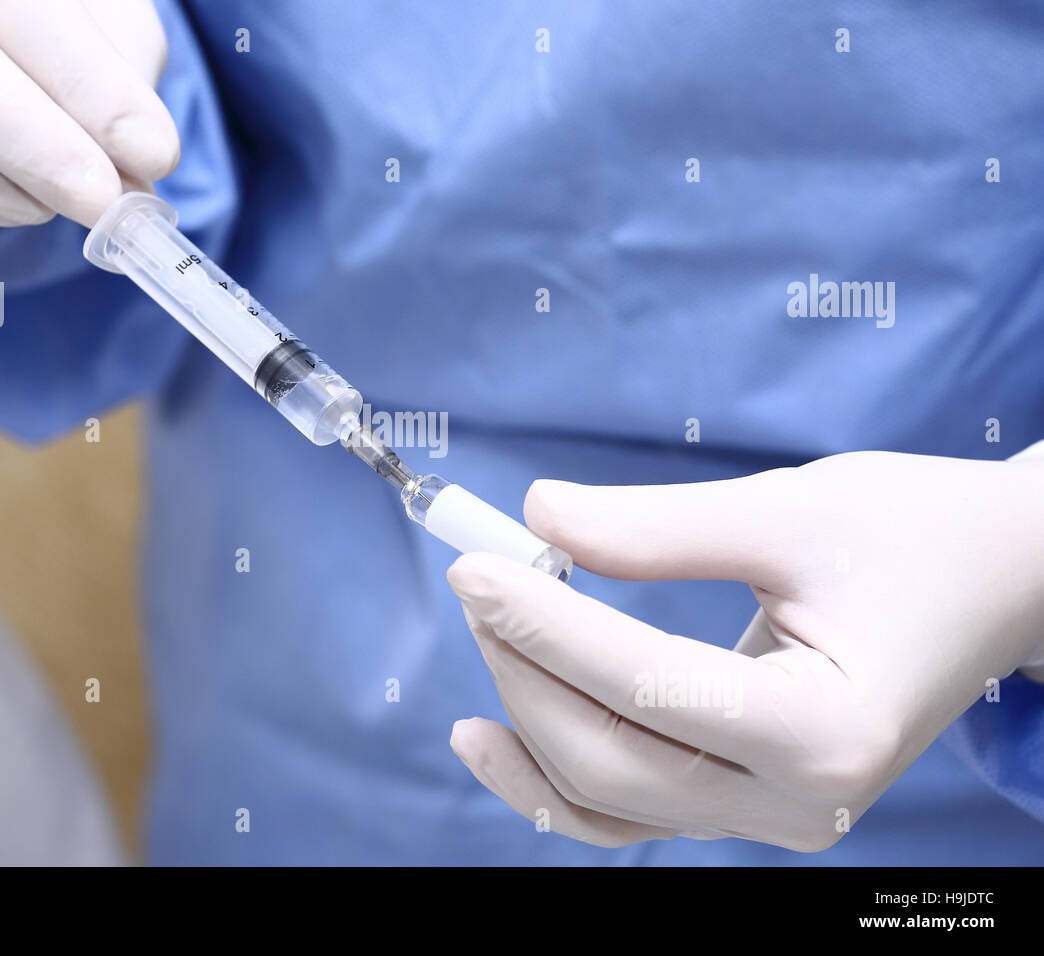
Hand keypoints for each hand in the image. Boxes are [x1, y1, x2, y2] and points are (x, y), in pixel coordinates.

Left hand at [447, 445, 1043, 850]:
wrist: (996, 579)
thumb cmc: (912, 535)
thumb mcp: (786, 512)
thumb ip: (655, 527)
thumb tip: (536, 516)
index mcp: (825, 730)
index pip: (644, 685)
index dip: (543, 625)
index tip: (474, 565)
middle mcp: (801, 801)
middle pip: (611, 759)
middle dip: (527, 668)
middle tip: (481, 581)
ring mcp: (775, 816)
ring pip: (610, 797)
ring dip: (530, 718)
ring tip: (485, 633)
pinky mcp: (749, 803)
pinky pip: (630, 809)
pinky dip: (556, 775)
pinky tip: (494, 729)